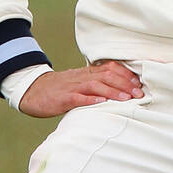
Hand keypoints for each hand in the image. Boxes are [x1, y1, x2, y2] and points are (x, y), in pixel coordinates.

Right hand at [19, 62, 142, 116]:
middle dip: (124, 84)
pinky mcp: (62, 98)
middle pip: (106, 76)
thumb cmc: (60, 89)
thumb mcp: (79, 83)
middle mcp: (82, 77)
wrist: (33, 90)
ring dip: (112, 91)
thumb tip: (118, 89)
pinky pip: (77, 98)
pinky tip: (101, 103)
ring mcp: (72, 87)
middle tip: (138, 93)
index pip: (110, 68)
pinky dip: (90, 100)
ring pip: (95, 86)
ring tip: (126, 98)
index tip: (139, 83)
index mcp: (87, 73)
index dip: (125, 74)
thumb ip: (96, 84)